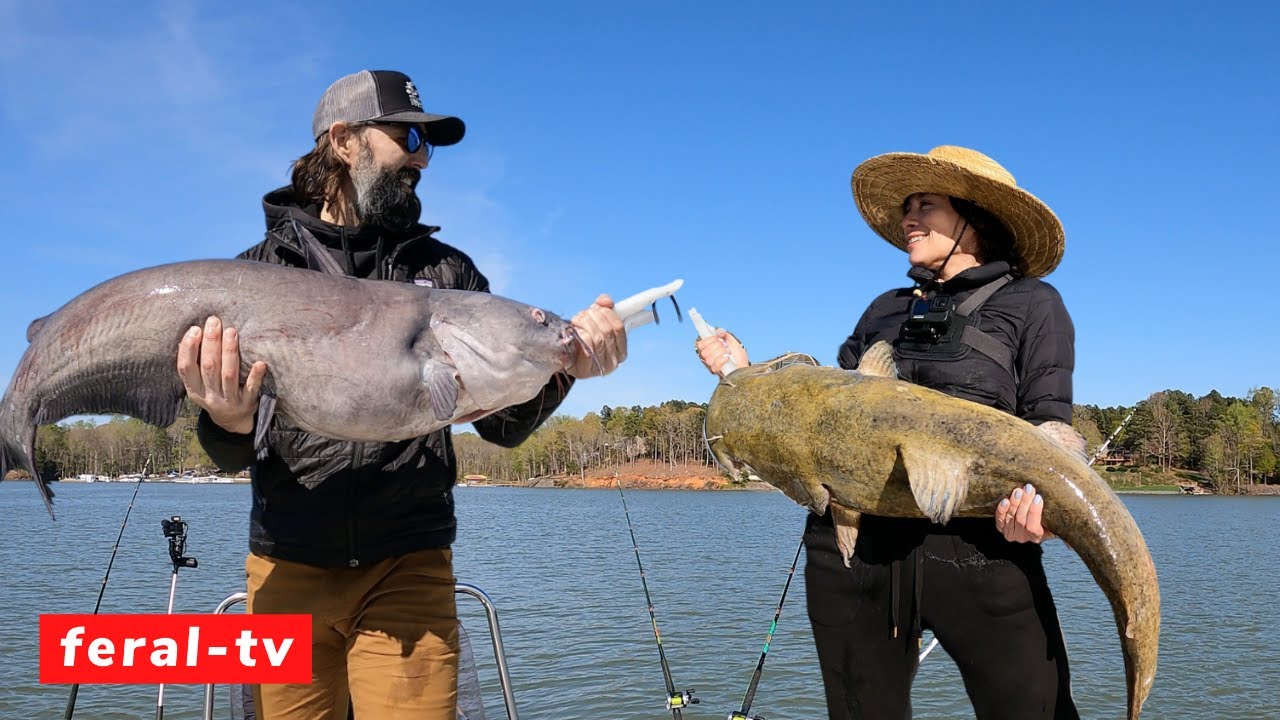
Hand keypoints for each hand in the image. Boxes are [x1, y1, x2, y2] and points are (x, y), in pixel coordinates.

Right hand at [176, 316, 267, 433]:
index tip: (195, 329)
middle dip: (211, 343)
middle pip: (209, 368)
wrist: (233, 421)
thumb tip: (193, 332)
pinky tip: (260, 363)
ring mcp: (229, 400)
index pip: (186, 368)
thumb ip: (196, 363)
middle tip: (215, 322)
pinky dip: (256, 376)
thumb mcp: (199, 384)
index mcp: (194, 389)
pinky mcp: (247, 403)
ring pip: (228, 375)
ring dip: (229, 352)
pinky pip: (251, 389)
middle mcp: (210, 396)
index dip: (188, 349)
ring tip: (231, 332)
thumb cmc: (215, 392)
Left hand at [566, 294, 626, 378]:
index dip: (609, 313)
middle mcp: (613, 362)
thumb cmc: (583, 338)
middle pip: (607, 331)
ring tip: (577, 321)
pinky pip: (586, 346)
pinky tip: (574, 331)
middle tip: (583, 314)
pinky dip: (580, 334)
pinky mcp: (585, 370)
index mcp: (620, 351)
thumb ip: (603, 309)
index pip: (619, 327)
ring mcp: (599, 368)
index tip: (599, 306)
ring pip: (596, 337)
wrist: (564, 357)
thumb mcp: (595, 322)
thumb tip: (604, 300)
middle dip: (593, 317)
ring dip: (584, 323)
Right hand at [695, 330, 748, 376]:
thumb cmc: (737, 355)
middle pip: (704, 351)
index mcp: (710, 348)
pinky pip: (715, 363)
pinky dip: (722, 359)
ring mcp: (712, 364)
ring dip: (720, 352)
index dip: (708, 340)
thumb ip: (723, 333)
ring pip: (709, 357)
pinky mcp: (717, 370)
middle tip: (725, 346)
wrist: (743, 364)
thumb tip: (718, 332)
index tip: (718, 338)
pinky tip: (727, 358)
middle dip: (716, 346)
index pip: (700, 345)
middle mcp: (708, 357)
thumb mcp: (731, 340)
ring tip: (728, 352)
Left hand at [996, 484, 1055, 542]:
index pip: (1033, 527)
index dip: (1034, 512)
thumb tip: (1067, 525)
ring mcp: (1010, 532)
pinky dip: (1001, 510)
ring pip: (1011, 517)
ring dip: (1015, 502)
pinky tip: (1005, 500)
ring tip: (1018, 490)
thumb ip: (1059, 521)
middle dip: (1025, 502)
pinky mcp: (1001, 526)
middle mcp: (1022, 537)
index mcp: (1036, 536)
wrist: (1030, 520)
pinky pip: (999, 519)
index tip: (1038, 498)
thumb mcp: (1054, 522)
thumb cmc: (1046, 519)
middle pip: (1021, 520)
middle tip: (1029, 488)